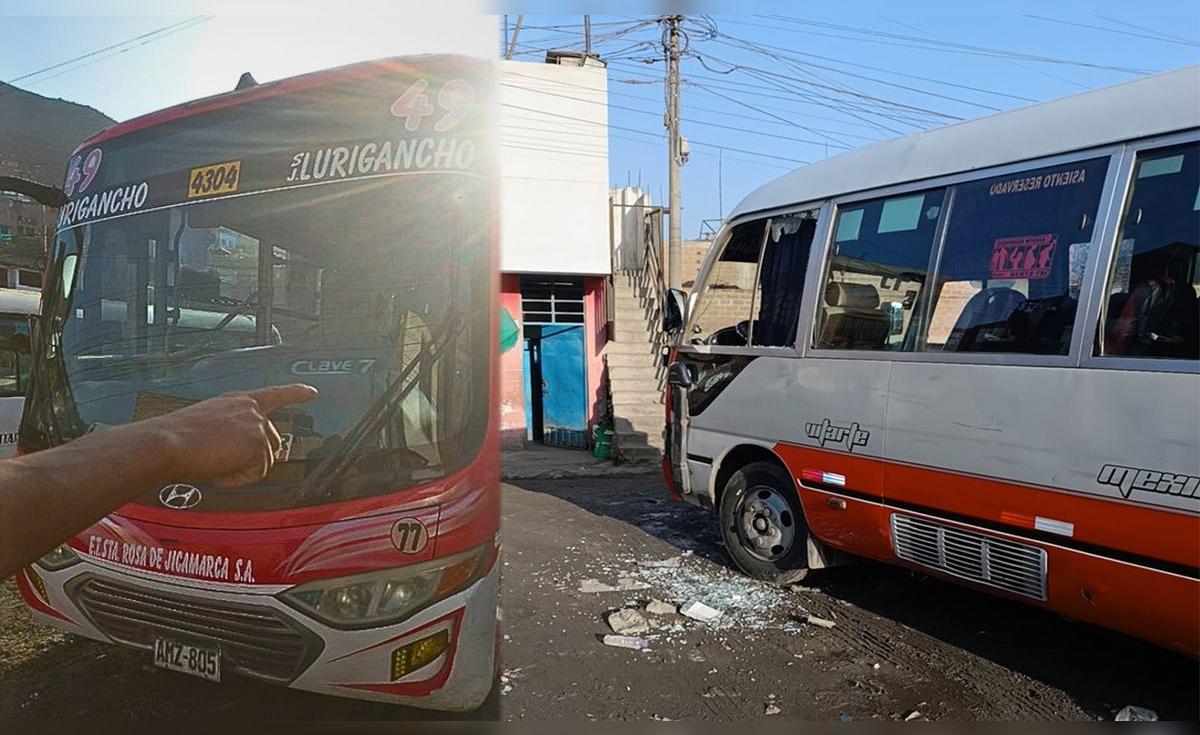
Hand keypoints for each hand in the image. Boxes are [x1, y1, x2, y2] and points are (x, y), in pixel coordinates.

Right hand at [149, 385, 317, 486]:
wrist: (166, 443)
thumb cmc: (175, 438)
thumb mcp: (207, 427)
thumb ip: (232, 434)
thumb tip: (242, 455)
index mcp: (237, 401)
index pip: (274, 395)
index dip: (295, 394)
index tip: (312, 392)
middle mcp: (251, 409)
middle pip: (272, 442)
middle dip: (256, 459)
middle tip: (225, 464)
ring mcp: (257, 424)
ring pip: (263, 462)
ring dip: (239, 471)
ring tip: (212, 462)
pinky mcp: (257, 442)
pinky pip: (255, 474)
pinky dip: (237, 479)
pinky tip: (217, 469)